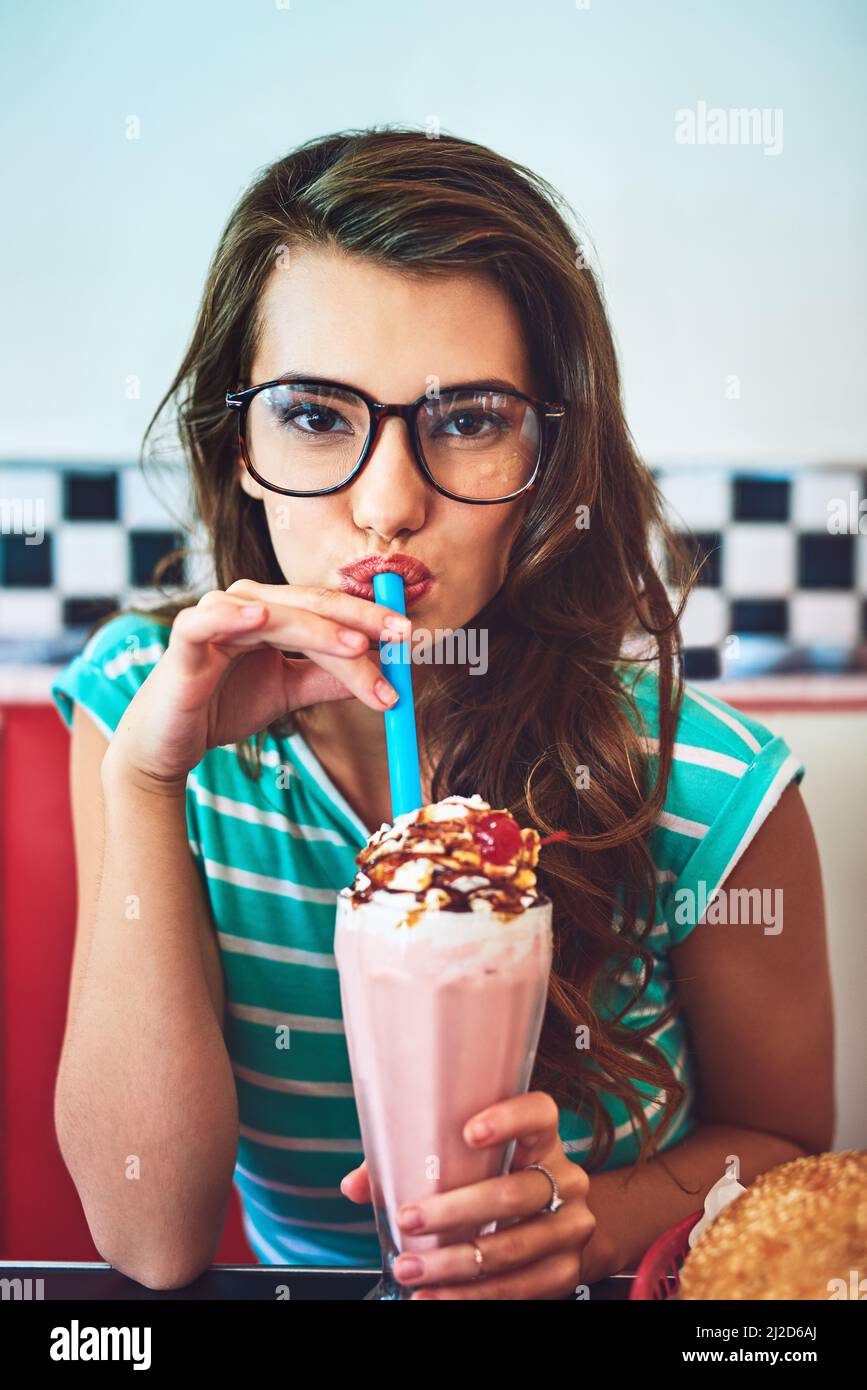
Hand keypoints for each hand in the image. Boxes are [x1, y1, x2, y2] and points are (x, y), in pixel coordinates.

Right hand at [103, 579, 409, 790]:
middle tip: (402, 637)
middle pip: (312, 604)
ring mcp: (214, 616)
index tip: (413, 638)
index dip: (373, 620)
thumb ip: (328, 678)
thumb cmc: (222, 707)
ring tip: (359, 648)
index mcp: (272, 611)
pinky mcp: (184, 638)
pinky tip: (262, 619)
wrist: (166, 744)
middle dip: (361, 621)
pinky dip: (235, 616)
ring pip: (277, 613)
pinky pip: (210, 620)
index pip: (331, 609)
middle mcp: (246, 603)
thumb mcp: (288, 691)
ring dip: (319, 630)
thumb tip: (384, 674)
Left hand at [341, 1091, 597, 1299]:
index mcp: (543, 1140)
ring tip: (411, 1268)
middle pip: (516, 1193)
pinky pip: (518, 1288)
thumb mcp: (473, 1162)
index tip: (468, 1133)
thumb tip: (354, 1184)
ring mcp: (569, 1227)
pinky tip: (437, 1296)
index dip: (510, 1120)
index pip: (540, 1114)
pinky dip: (470, 1296)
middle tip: (408, 1218)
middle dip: (456, 1211)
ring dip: (454, 1263)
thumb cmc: (503, 1181)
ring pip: (513, 1246)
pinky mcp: (564, 1271)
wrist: (562, 1224)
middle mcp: (564, 1180)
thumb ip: (414, 1162)